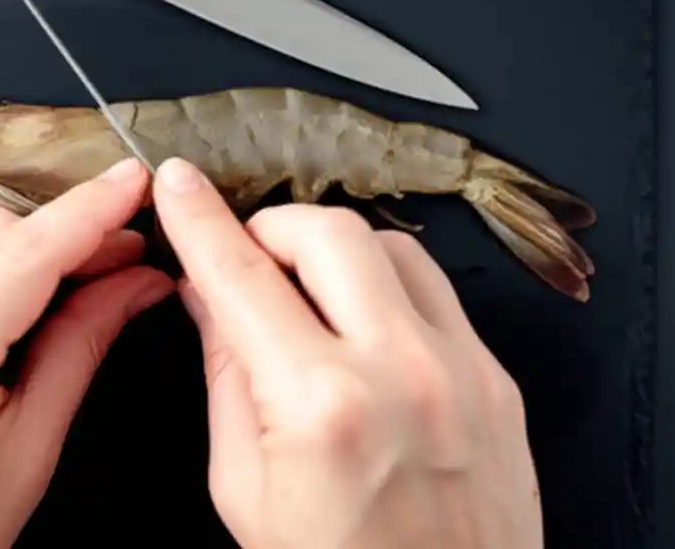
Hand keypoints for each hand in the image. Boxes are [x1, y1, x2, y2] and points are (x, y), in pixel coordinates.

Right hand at [152, 157, 542, 548]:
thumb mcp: (244, 489)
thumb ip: (225, 376)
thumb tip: (208, 294)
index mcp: (321, 407)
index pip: (241, 276)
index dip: (199, 219)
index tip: (178, 185)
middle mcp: (401, 372)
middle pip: (328, 230)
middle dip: (272, 229)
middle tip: (248, 264)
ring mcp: (462, 370)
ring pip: (391, 245)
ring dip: (335, 254)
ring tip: (308, 300)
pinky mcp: (496, 378)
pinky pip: (436, 293)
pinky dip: (386, 292)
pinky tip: (363, 331)